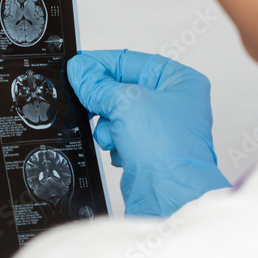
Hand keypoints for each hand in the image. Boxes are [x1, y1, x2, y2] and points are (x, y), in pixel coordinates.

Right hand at [68, 50, 230, 216]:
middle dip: (105, 101)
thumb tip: (81, 71)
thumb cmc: (169, 151)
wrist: (170, 195)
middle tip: (88, 100)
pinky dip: (114, 142)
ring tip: (115, 135)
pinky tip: (121, 150)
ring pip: (116, 114)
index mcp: (179, 80)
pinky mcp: (147, 150)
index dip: (101, 64)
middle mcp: (173, 103)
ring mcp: (160, 128)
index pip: (130, 61)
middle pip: (122, 88)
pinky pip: (118, 135)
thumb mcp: (126, 103)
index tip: (78, 68)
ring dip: (109, 125)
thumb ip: (98, 84)